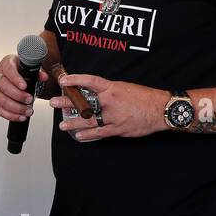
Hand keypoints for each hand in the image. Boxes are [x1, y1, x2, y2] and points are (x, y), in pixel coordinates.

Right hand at [0, 53, 47, 122]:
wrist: (18, 75)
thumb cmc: (22, 70)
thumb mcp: (31, 68)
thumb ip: (38, 72)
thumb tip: (43, 77)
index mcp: (6, 64)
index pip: (8, 70)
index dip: (16, 79)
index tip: (24, 86)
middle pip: (3, 86)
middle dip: (18, 95)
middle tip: (30, 99)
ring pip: (1, 100)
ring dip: (16, 107)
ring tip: (28, 110)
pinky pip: (0, 109)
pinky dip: (11, 115)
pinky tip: (21, 116)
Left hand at [51, 74, 167, 141]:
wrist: (161, 109)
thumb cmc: (144, 97)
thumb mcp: (124, 87)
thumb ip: (108, 91)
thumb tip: (94, 92)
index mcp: (112, 88)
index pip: (90, 81)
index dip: (76, 80)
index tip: (64, 81)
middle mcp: (110, 102)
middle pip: (85, 102)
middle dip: (67, 103)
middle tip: (54, 103)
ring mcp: (113, 116)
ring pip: (89, 120)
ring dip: (73, 122)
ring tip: (62, 124)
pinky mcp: (118, 128)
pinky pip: (100, 132)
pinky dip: (88, 135)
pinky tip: (78, 136)